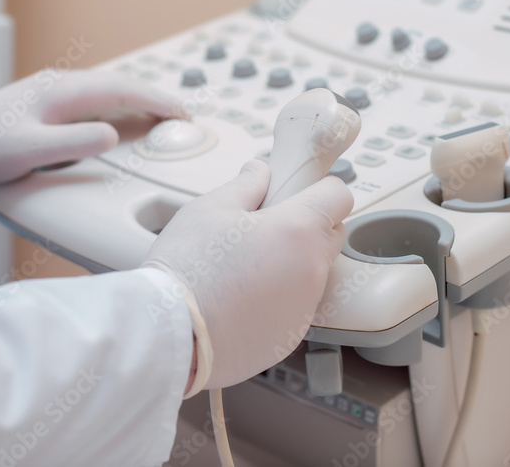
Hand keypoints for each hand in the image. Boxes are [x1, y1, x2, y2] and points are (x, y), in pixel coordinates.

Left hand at [0, 70, 184, 185]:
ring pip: (109, 90)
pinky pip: (97, 98)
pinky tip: (124, 115)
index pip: (122, 90)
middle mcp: (61, 85)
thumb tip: (111, 135)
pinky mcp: (49, 102)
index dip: (156, 100)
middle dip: (155, 97)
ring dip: (139, 99)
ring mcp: (55, 91)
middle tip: (183, 116)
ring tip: (162, 115)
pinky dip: (120, 104)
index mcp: (61, 92)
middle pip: (120, 85)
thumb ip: (72, 142)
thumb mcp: (27, 151)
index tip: (182, 113)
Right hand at [144, 159, 352, 389]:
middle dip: (309, 225)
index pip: (339, 196)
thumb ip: (246, 185)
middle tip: (269, 226)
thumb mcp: (211, 208)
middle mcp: (311, 270)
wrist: (170, 334)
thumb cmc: (187, 269)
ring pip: (314, 272)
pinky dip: (280, 298)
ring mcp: (304, 307)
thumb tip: (260, 173)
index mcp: (297, 230)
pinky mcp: (291, 336)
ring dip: (294, 263)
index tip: (300, 190)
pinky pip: (296, 306)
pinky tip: (244, 297)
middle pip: (332, 235)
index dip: (320, 188)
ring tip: (248, 266)